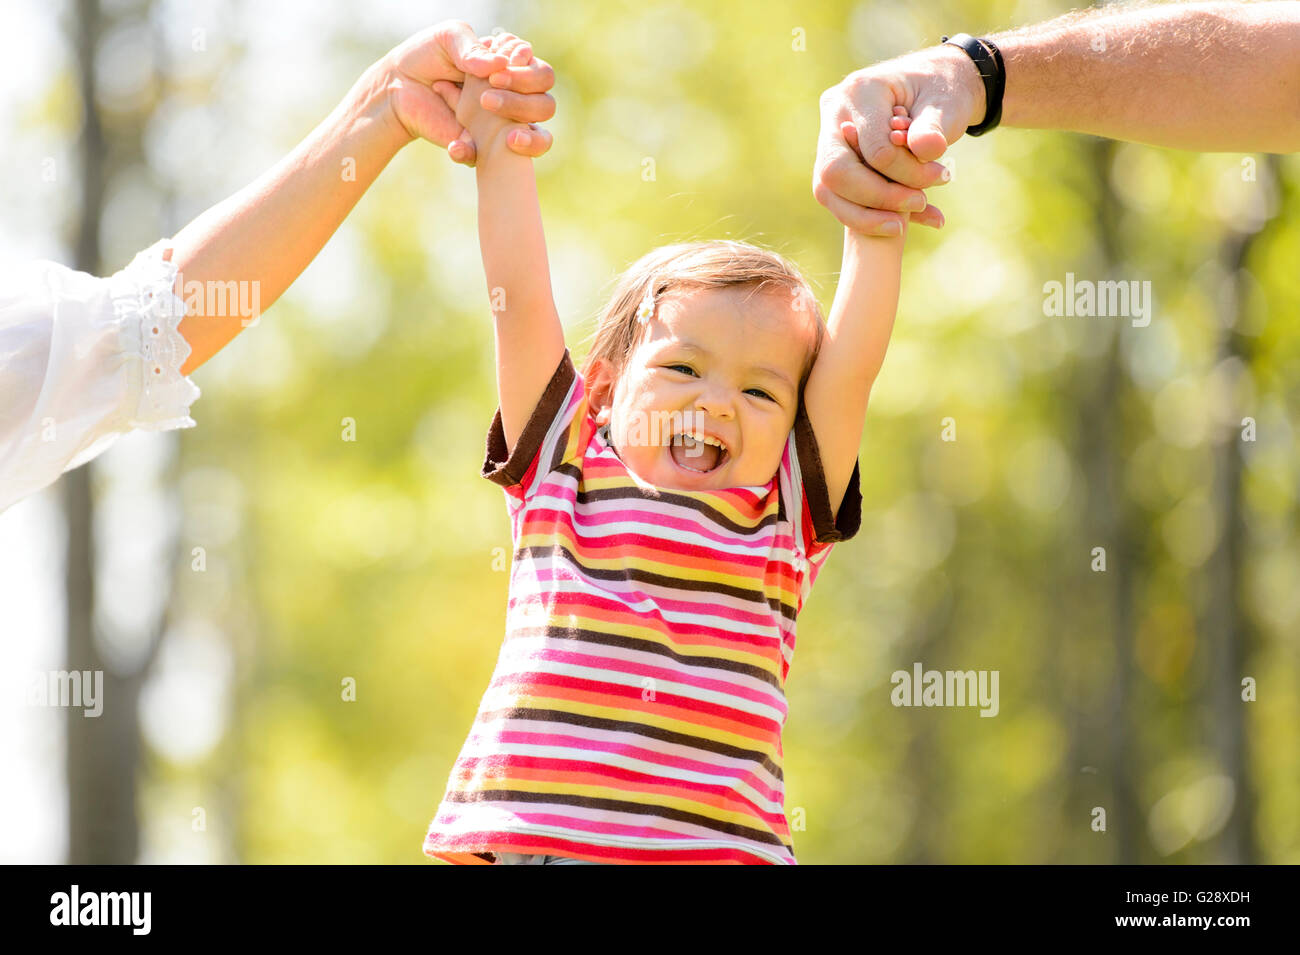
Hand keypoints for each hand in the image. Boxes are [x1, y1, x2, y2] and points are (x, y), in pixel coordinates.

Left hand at [380, 21, 555, 163]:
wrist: (396, 86)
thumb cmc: (426, 56)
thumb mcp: (448, 39)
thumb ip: (473, 48)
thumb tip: (500, 66)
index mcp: (511, 70)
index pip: (542, 75)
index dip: (528, 73)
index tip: (503, 67)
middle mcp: (513, 98)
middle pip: (545, 105)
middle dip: (522, 99)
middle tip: (486, 95)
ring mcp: (500, 127)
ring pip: (538, 137)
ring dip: (516, 122)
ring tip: (483, 107)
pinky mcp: (481, 149)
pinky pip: (494, 162)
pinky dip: (473, 152)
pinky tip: (457, 142)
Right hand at [813, 44, 984, 233]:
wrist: (933, 86)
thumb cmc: (941, 91)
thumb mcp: (948, 102)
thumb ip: (935, 126)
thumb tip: (924, 150)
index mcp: (860, 91)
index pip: (874, 149)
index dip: (906, 172)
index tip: (942, 176)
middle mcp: (834, 114)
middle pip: (836, 172)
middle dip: (878, 198)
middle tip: (920, 203)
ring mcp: (828, 139)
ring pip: (828, 191)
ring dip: (865, 216)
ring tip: (904, 225)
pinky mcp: (833, 160)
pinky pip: (839, 197)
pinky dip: (868, 217)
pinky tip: (903, 224)